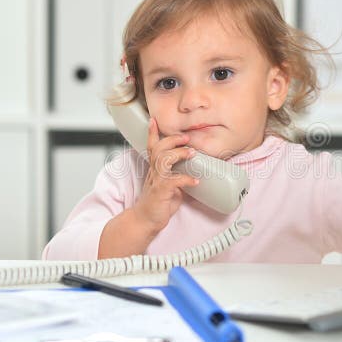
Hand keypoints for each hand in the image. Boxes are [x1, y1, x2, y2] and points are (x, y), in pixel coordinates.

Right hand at [131, 118, 198, 232]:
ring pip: (163, 160)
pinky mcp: (161, 192)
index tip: (154, 120)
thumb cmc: (157, 203)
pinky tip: (196, 181)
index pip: (152, 146)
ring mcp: (156, 181)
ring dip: (179, 154)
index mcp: (155, 169)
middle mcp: (154, 172)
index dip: (152, 133)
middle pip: (159, 148)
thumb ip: (177, 176)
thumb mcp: (168, 185)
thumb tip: (194, 172)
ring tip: (192, 153)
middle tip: (186, 137)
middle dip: (172, 139)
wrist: (145, 220)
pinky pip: (173, 181)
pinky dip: (186, 179)